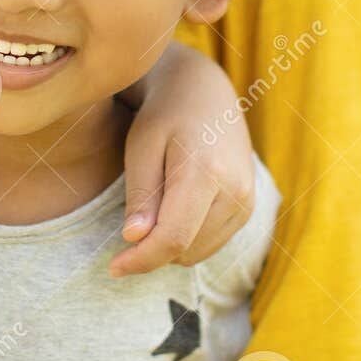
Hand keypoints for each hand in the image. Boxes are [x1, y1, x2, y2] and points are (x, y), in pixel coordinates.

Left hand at [111, 43, 255, 276]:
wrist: (205, 92)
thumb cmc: (165, 115)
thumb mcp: (141, 146)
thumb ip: (141, 194)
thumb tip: (135, 239)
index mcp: (206, 172)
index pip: (173, 237)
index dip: (140, 260)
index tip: (113, 267)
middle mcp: (235, 191)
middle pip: (185, 250)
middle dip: (151, 250)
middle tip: (129, 224)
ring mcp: (246, 201)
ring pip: (197, 253)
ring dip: (169, 245)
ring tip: (153, 207)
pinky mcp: (247, 208)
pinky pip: (210, 244)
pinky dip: (186, 239)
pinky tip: (172, 209)